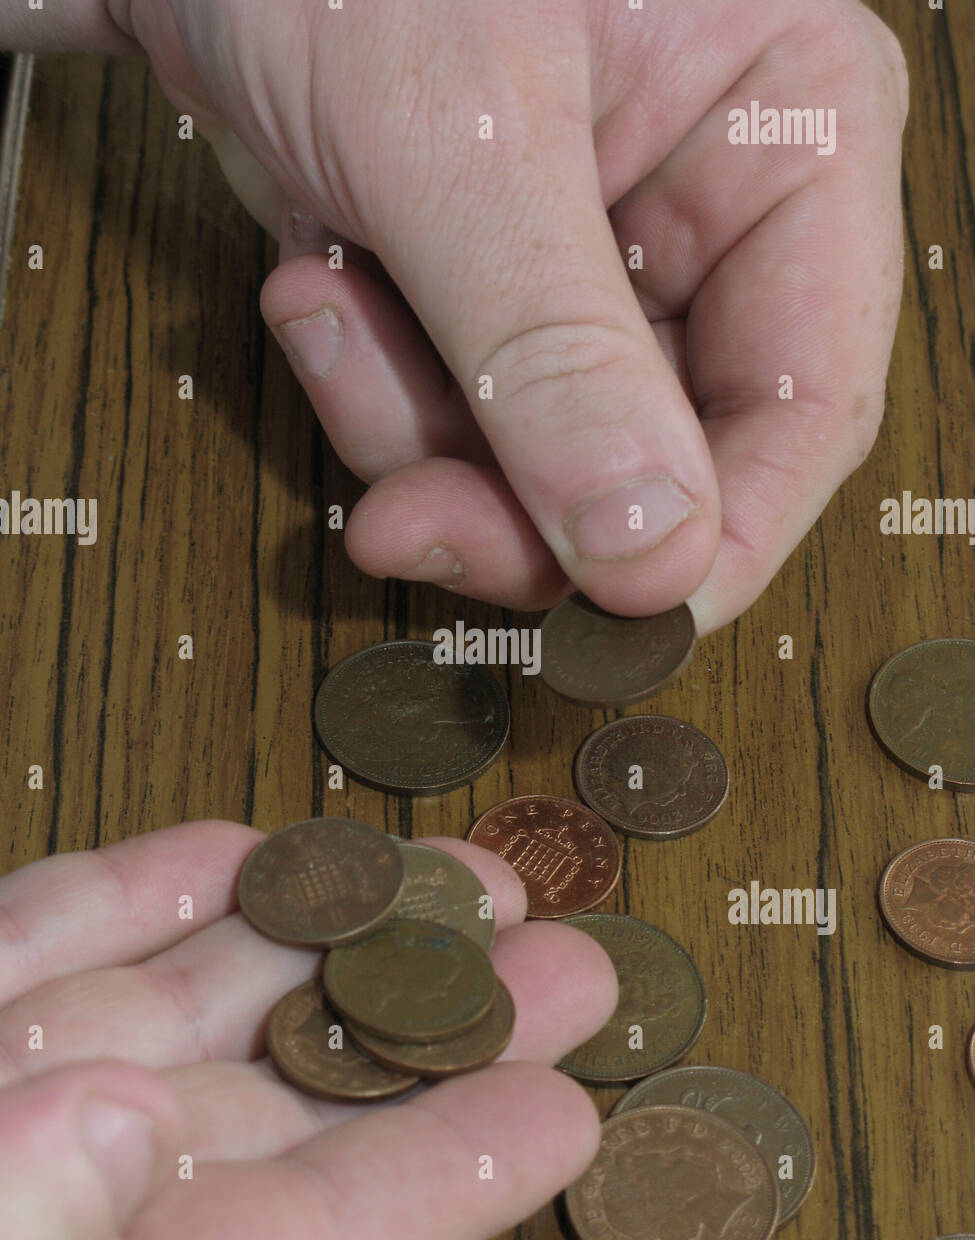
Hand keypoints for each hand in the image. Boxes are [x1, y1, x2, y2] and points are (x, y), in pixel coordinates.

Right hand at [0, 822, 615, 1239]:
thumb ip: (28, 1232)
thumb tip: (113, 1113)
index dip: (446, 1174)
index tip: (563, 1108)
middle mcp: (73, 1197)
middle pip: (280, 1102)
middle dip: (423, 1022)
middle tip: (551, 958)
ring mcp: (7, 1087)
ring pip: (182, 1003)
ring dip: (311, 931)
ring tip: (443, 879)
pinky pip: (45, 943)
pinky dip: (138, 891)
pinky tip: (242, 851)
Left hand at [110, 0, 906, 628]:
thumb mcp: (463, 136)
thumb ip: (560, 353)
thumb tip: (653, 556)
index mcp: (788, 133)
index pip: (810, 404)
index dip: (720, 540)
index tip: (615, 623)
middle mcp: (707, 216)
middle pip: (664, 461)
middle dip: (517, 504)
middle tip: (406, 517)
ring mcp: (591, 268)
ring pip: (542, 465)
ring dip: (416, 434)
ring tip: (328, 302)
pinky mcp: (488, 297)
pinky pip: (457, 423)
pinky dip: (374, 392)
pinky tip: (317, 287)